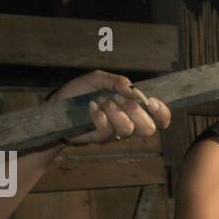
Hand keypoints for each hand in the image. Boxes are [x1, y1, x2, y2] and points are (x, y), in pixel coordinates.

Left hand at [49, 71, 172, 145]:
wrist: (57, 107)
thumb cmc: (80, 93)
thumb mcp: (98, 79)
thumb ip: (117, 82)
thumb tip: (134, 90)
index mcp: (133, 108)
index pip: (159, 117)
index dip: (161, 113)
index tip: (152, 103)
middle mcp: (129, 123)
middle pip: (148, 128)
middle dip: (136, 112)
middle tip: (121, 100)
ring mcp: (116, 133)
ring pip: (128, 129)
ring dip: (115, 112)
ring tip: (101, 102)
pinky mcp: (101, 139)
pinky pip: (108, 130)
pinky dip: (99, 116)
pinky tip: (91, 107)